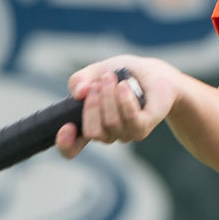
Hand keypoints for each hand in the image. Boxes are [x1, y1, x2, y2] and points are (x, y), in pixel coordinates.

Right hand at [56, 55, 180, 156]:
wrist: (153, 73)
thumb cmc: (123, 75)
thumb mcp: (96, 71)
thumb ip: (80, 80)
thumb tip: (78, 93)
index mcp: (90, 124)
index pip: (72, 148)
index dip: (65, 143)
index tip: (66, 127)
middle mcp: (107, 134)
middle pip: (92, 132)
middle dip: (92, 104)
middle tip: (99, 82)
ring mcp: (126, 133)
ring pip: (111, 123)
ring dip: (109, 97)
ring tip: (112, 77)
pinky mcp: (143, 127)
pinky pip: (132, 120)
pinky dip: (125, 101)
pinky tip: (124, 86)